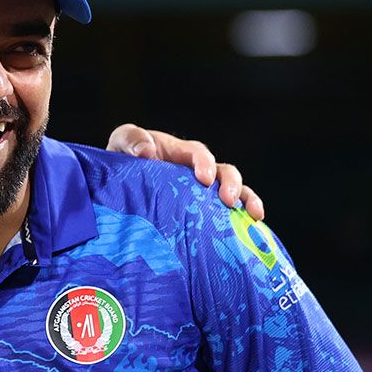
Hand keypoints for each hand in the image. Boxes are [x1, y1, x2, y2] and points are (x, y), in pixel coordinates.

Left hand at [106, 124, 264, 219]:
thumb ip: (131, 140)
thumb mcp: (121, 143)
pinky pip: (229, 215)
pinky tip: (252, 231)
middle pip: (224, 172)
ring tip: (254, 214)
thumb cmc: (123, 160)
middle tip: (228, 200)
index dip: (204, 163)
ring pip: (235, 192)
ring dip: (247, 200)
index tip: (204, 178)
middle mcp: (197, 171)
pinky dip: (244, 221)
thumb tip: (147, 151)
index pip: (198, 153)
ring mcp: (203, 192)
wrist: (117, 185)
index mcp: (178, 153)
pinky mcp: (205, 212)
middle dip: (230, 184)